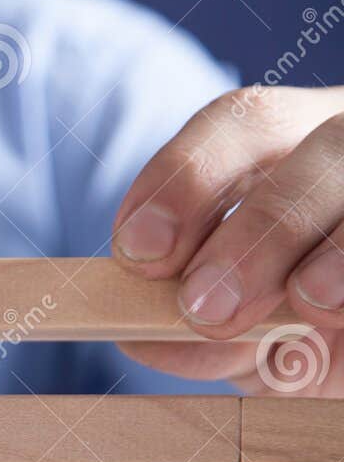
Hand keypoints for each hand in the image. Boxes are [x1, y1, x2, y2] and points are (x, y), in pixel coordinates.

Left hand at [111, 85, 343, 393]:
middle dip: (259, 227)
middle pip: (322, 149)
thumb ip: (197, 334)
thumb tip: (141, 332)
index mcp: (297, 148)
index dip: (184, 177)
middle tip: (207, 306)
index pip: (242, 123)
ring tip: (312, 303)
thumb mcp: (248, 338)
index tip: (138, 251)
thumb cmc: (307, 338)